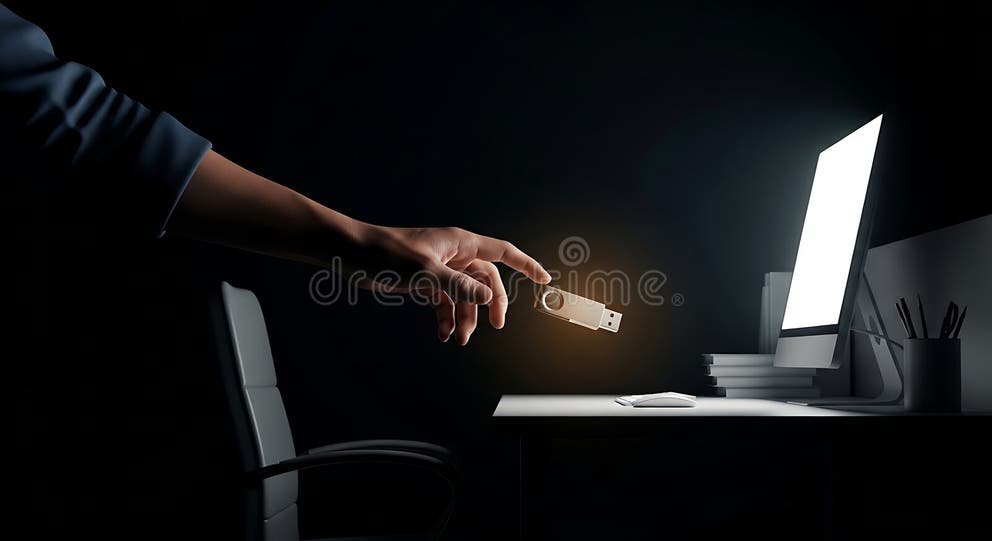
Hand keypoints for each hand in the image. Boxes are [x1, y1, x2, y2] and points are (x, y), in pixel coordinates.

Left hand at [173, 150, 549, 343]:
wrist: (350, 254)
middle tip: (496, 327)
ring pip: (465, 295)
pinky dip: (447, 317)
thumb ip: (459, 287)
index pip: (502, 252)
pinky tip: (443, 334)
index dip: (525, 264)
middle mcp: (454, 253)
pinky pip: (445, 301)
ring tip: (460, 339)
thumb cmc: (385, 254)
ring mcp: (440, 267)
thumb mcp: (424, 273)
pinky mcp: (425, 280)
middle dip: (492, 305)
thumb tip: (489, 299)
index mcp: (460, 243)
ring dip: (466, 317)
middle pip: (486, 280)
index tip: (545, 278)